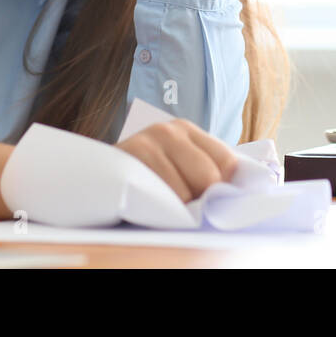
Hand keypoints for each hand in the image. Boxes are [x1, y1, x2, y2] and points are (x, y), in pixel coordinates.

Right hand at [114, 118, 239, 201]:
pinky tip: (152, 202)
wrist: (94, 174)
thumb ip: (206, 169)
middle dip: (201, 198)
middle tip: (184, 204)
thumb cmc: (143, 175)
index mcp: (187, 129)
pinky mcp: (130, 156)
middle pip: (210, 177)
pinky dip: (162, 207)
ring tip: (163, 202)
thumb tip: (241, 189)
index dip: (225, 187)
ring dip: (178, 207)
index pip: (228, 161)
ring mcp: (148, 141)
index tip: (211, 199)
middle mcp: (169, 130)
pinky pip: (161, 194)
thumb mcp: (175, 165)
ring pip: (185, 191)